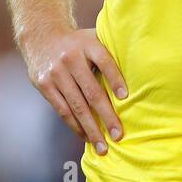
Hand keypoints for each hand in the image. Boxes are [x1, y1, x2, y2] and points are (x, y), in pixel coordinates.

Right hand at [25, 28, 126, 154]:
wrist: (41, 36)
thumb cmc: (77, 43)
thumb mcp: (92, 38)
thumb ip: (110, 51)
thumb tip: (140, 72)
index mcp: (87, 44)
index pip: (104, 61)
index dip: (115, 79)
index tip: (125, 97)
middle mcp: (70, 58)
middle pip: (91, 91)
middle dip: (106, 115)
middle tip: (118, 135)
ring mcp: (56, 72)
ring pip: (76, 106)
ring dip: (91, 128)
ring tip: (103, 146)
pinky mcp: (44, 84)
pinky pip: (62, 109)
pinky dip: (75, 125)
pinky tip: (85, 136)